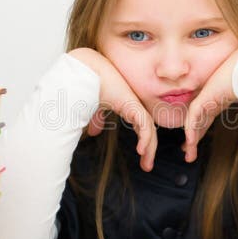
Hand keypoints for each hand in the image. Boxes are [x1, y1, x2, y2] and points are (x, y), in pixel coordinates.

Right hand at [68, 48, 157, 171]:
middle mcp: (134, 106)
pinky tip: (141, 150)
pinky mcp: (133, 105)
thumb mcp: (94, 109)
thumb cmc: (90, 85)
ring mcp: (135, 105)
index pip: (142, 126)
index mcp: (128, 106)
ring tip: (146, 164)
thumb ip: (98, 119)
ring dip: (149, 148)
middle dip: (149, 149)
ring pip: (149, 130)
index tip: (141, 157)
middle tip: (147, 166)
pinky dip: (145, 138)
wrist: (88, 72)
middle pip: (148, 130)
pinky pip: (145, 125)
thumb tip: (93, 132)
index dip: (144, 141)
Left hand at [182, 42, 237, 162]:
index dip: (200, 132)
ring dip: (191, 140)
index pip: (205, 119)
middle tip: (188, 153)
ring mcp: (205, 99)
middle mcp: (209, 101)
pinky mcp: (203, 99)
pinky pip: (193, 118)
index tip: (195, 144)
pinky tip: (191, 142)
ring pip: (192, 123)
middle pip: (197, 124)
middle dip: (192, 140)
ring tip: (189, 154)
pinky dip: (191, 130)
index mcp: (217, 101)